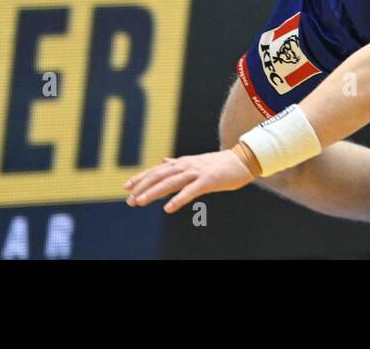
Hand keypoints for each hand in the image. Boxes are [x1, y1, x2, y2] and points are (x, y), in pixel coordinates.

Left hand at [123, 149, 255, 212]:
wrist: (242, 160)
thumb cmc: (219, 164)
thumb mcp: (196, 162)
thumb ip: (178, 164)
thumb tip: (164, 161)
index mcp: (182, 162)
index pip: (157, 170)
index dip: (141, 178)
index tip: (126, 187)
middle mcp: (186, 165)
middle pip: (160, 175)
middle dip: (143, 187)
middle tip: (130, 199)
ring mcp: (197, 172)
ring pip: (171, 182)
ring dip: (154, 192)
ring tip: (140, 201)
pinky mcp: (208, 180)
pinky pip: (191, 191)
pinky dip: (178, 199)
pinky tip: (168, 208)